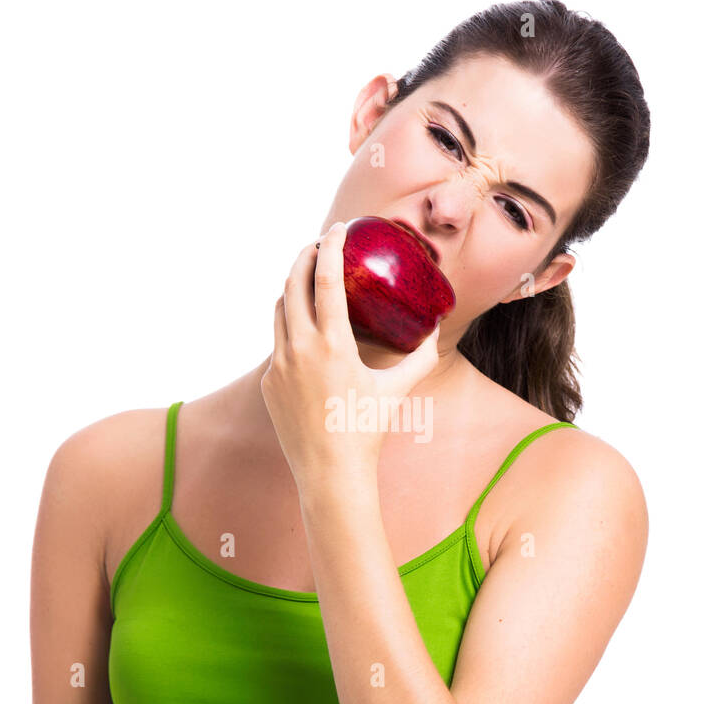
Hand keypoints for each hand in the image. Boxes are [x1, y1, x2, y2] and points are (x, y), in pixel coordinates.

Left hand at [261, 220, 440, 490]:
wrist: (330, 473)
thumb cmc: (367, 431)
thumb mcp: (398, 390)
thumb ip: (420, 357)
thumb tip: (436, 332)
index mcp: (332, 344)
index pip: (325, 278)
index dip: (330, 247)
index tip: (336, 230)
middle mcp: (299, 348)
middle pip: (291, 284)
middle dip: (302, 257)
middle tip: (316, 245)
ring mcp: (278, 365)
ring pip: (279, 311)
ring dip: (291, 289)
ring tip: (306, 280)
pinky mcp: (268, 382)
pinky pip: (277, 345)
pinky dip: (290, 328)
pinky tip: (303, 331)